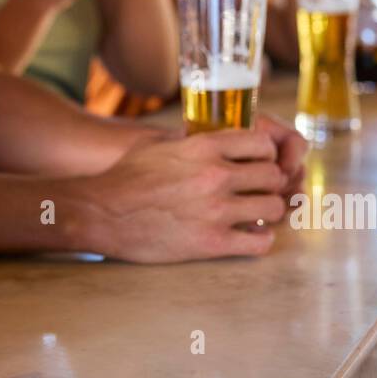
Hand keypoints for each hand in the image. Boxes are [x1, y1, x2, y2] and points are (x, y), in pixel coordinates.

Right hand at [76, 114, 306, 262]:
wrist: (102, 213)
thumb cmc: (126, 176)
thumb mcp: (159, 144)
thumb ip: (191, 139)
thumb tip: (211, 134)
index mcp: (204, 147)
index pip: (263, 144)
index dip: (266, 155)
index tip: (259, 164)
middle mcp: (215, 175)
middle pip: (274, 176)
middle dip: (270, 184)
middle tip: (259, 192)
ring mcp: (216, 210)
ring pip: (274, 208)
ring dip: (268, 212)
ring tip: (255, 216)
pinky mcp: (211, 242)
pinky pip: (259, 243)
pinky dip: (260, 240)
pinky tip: (248, 237)